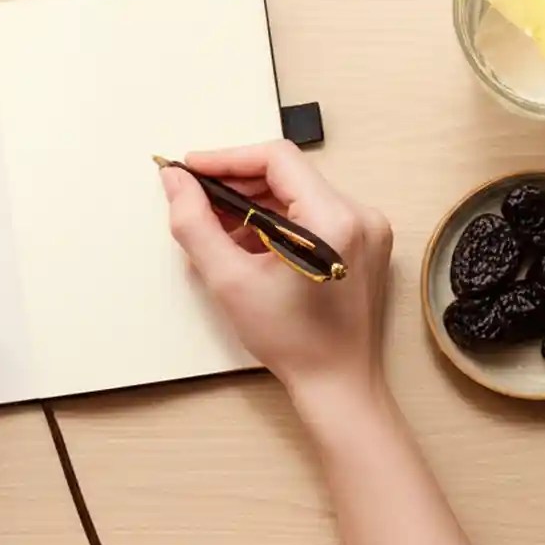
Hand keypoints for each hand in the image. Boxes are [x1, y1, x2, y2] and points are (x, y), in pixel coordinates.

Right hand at [159, 140, 392, 402]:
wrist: (338, 385)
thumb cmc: (292, 342)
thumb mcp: (229, 281)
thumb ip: (195, 224)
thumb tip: (176, 181)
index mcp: (333, 219)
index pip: (276, 159)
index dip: (227, 159)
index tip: (192, 169)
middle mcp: (359, 215)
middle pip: (288, 175)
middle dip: (238, 185)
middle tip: (198, 200)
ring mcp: (368, 229)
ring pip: (299, 194)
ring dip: (257, 205)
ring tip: (219, 229)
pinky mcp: (366, 244)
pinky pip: (315, 214)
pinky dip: (279, 221)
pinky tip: (251, 245)